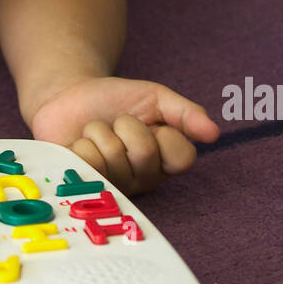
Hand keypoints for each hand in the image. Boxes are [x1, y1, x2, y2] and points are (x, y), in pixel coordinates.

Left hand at [29, 76, 219, 196]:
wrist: (69, 94)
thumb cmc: (114, 100)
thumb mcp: (153, 97)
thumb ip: (184, 112)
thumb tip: (213, 133)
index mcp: (164, 161)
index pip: (183, 158)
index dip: (164, 135)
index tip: (151, 124)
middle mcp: (141, 179)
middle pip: (144, 152)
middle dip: (125, 125)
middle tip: (116, 125)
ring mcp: (113, 187)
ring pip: (112, 156)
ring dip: (98, 132)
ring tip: (94, 134)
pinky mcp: (82, 188)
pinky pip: (86, 165)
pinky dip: (80, 145)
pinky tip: (77, 147)